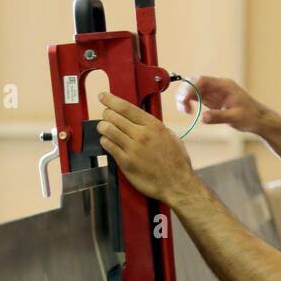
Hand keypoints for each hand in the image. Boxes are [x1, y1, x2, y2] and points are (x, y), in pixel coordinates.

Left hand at [96, 91, 195, 207]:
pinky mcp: (126, 162)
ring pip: (108, 130)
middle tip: (106, 117)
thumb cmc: (176, 163)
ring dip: (103, 127)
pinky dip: (105, 142)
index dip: (110, 100)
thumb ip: (154, 127)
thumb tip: (143, 120)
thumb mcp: (170, 136)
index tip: (103, 96)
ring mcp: (132, 149)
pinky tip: (107, 142)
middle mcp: (141, 134)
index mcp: (152, 125)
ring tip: (104, 129)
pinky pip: (108, 146)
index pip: (125, 107)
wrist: (177, 184)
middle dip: (106, 115)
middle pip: (113, 116)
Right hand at [176, 75, 264, 134]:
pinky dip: (189, 102)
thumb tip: (203, 118)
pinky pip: (196, 97)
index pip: (202, 81)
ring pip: (193, 89)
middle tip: (183, 108)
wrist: (257, 119)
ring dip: (185, 98)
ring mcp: (213, 93)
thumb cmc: (250, 116)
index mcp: (224, 85)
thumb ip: (219, 117)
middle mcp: (217, 86)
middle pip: (194, 82)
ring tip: (185, 111)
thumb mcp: (236, 117)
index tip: (185, 101)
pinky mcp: (211, 100)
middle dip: (185, 92)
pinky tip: (188, 111)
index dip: (191, 88)